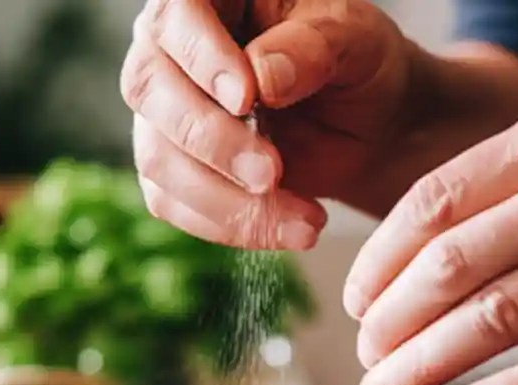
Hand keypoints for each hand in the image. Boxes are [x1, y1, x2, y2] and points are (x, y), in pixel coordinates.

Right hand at [119, 0, 418, 248]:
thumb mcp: (356, 43)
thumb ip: (314, 49)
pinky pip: (173, 203)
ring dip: (224, 198)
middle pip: (150, 88)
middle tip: (272, 173)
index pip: (177, 15)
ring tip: (303, 219)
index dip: (202, 58)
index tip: (247, 98)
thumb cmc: (358, 64)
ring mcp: (163, 112)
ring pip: (158, 157)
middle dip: (212, 140)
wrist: (368, 125)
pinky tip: (287, 229)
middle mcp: (170, 48)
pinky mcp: (170, 168)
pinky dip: (229, 225)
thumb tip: (263, 76)